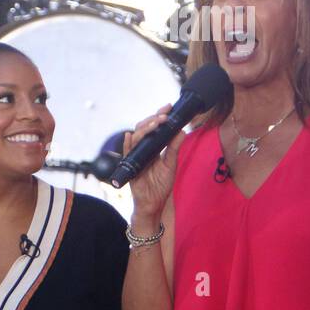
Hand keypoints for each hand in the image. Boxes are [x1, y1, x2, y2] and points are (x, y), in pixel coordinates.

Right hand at [122, 104, 184, 225]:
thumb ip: (174, 148)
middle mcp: (143, 148)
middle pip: (144, 128)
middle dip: (153, 119)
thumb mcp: (171, 164)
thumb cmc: (161, 185)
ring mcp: (136, 155)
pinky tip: (130, 135)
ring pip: (136, 137)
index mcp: (154, 146)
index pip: (155, 127)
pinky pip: (126, 152)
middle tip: (164, 114)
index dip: (159, 116)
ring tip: (156, 122)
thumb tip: (182, 131)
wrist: (153, 202)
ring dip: (145, 128)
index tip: (168, 107)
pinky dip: (127, 143)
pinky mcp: (130, 164)